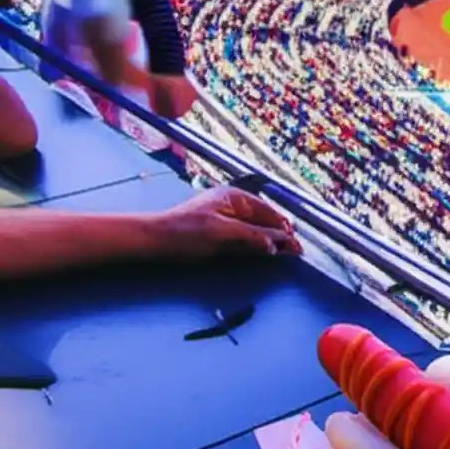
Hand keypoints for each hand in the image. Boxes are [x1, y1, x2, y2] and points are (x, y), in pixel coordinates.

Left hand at [152, 186, 301, 259]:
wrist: (151, 240)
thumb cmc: (185, 234)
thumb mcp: (222, 234)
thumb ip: (252, 236)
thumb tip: (279, 243)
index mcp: (235, 197)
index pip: (269, 213)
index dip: (284, 230)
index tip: (298, 247)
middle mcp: (232, 202)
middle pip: (264, 219)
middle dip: (280, 234)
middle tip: (295, 251)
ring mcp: (224, 214)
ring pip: (256, 227)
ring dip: (270, 239)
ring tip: (284, 252)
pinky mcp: (217, 228)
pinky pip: (244, 234)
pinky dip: (256, 242)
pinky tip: (262, 250)